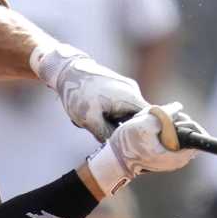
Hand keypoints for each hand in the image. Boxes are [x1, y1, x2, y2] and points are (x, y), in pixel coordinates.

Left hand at [31, 42, 147, 142]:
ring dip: (113, 123)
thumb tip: (117, 147)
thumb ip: (106, 134)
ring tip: (95, 123)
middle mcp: (133, 93)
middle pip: (137, 120)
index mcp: (131, 99)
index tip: (134, 147)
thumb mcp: (89, 119)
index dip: (144, 136)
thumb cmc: (78, 93)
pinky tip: (94, 115)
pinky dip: (108, 115)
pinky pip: (119, 108)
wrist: (67, 70)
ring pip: (126, 116)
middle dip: (123, 131)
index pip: (149, 122)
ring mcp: (126, 90)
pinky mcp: (118, 90)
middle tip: (106, 137)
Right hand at [82, 102, 200, 196]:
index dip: (187, 121)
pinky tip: (154, 128)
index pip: (196, 135)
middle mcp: (178, 161)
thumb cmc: (128, 143)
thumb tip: (178, 107)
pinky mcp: (167, 158)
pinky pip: (174, 142)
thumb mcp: (145, 123)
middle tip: (166, 115)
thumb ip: (165, 114)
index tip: (175, 116)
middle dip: (179, 122)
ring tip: (157, 122)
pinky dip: (168, 132)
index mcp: (177, 155)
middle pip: (190, 136)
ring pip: (182, 138)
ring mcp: (173, 161)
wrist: (115, 159)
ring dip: (172, 126)